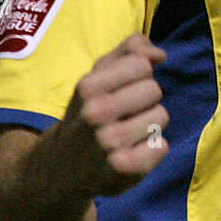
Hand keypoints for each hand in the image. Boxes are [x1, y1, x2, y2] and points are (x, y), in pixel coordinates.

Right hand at [61, 32, 168, 196]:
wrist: (59, 168)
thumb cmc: (86, 114)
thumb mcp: (96, 77)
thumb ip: (128, 52)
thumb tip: (160, 55)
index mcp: (88, 87)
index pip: (142, 64)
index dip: (139, 76)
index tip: (123, 90)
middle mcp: (95, 113)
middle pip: (154, 90)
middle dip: (144, 101)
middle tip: (124, 115)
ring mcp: (109, 142)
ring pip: (161, 117)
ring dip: (149, 125)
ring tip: (127, 134)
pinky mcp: (124, 168)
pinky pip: (161, 146)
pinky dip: (152, 150)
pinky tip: (132, 153)